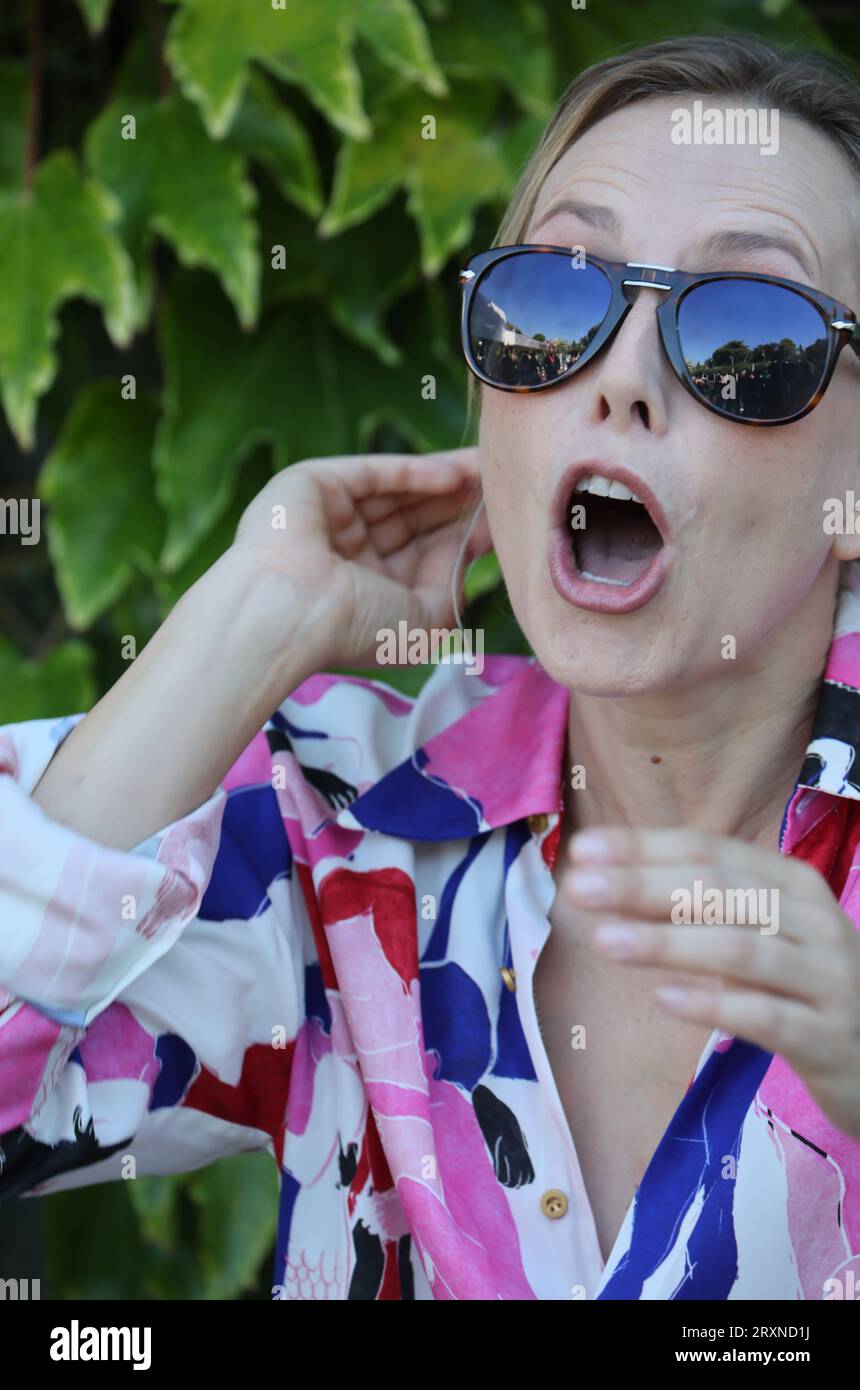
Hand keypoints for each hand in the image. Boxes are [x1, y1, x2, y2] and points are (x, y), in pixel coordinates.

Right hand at [230, 448, 490, 669]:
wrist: (290, 614)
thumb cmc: (355, 629)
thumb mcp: (422, 621)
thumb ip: (451, 587)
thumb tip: (469, 551)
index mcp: (368, 588)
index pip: (425, 552)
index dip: (465, 534)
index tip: (506, 519)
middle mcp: (349, 551)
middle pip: (417, 518)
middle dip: (460, 503)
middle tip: (505, 484)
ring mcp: (332, 516)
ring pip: (399, 492)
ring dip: (446, 481)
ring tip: (489, 469)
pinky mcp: (317, 484)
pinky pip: (375, 474)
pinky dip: (416, 473)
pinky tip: (454, 475)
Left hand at [562, 826, 859, 1137]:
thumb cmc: (804, 985)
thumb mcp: (763, 931)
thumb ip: (702, 905)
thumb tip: (608, 879)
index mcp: (791, 883)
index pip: (709, 850)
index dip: (644, 848)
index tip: (582, 850)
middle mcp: (814, 920)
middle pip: (718, 891)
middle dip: (641, 886)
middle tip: (577, 887)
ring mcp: (827, 978)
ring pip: (739, 950)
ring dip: (667, 942)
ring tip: (606, 941)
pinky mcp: (830, 1037)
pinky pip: (767, 1017)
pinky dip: (714, 1004)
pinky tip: (665, 1000)